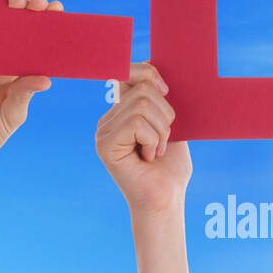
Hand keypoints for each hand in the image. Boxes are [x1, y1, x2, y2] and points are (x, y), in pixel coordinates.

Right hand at [0, 0, 58, 167]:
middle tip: (35, 5)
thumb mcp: (12, 114)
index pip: (33, 41)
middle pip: (13, 27)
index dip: (44, 23)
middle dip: (25, 10)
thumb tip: (47, 78)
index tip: (56, 10)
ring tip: (15, 3)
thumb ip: (24, 94)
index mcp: (16, 72)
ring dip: (1, 10)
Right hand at [96, 62, 189, 214]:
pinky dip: (153, 139)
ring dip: (161, 130)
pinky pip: (136, 123)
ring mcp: (103, 132)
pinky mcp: (104, 145)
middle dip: (165, 114)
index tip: (167, 91)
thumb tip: (154, 71)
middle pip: (142, 88)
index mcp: (121, 113)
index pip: (128, 73)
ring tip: (156, 151)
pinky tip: (148, 157)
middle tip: (163, 141)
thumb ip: (159, 101)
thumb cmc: (170, 168)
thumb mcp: (170, 126)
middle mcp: (107, 120)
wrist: (166, 201)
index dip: (149, 73)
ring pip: (142, 105)